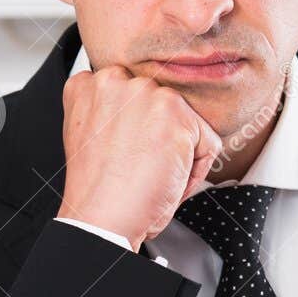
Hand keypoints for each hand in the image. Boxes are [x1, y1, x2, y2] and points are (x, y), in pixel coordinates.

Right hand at [58, 66, 222, 251]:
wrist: (102, 217)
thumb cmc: (98, 190)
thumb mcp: (92, 134)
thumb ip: (109, 111)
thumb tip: (139, 110)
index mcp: (89, 85)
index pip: (133, 97)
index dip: (136, 132)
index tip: (127, 154)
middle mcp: (115, 79)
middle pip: (162, 106)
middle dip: (159, 137)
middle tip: (139, 166)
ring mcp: (145, 92)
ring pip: (186, 122)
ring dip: (179, 151)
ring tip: (150, 172)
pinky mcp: (175, 112)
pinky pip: (208, 142)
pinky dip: (197, 168)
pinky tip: (167, 179)